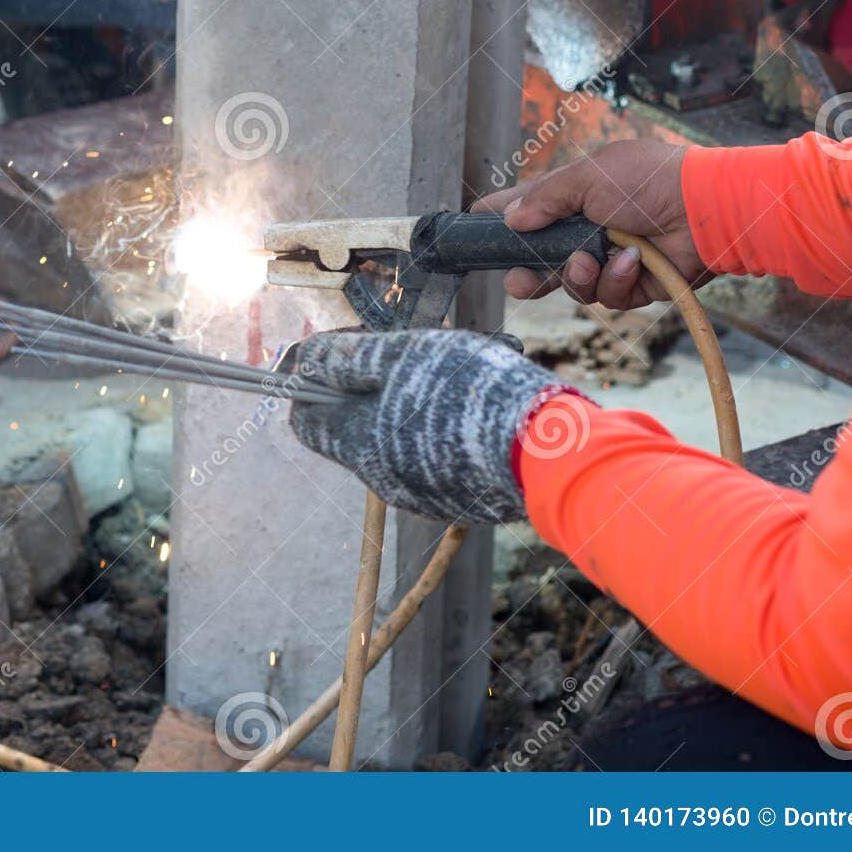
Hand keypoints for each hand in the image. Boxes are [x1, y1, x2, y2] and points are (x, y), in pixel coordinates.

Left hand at [289, 329, 580, 524]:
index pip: (306, 420)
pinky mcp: (456, 500)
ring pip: (393, 443)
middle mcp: (382, 480)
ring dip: (405, 407)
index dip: (313, 381)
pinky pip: (430, 460)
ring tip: (446, 375)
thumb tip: (302, 359)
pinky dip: (436, 430)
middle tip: (404, 353)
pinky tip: (468, 407)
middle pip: (352, 429)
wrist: (549, 451)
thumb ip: (347, 358)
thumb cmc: (472, 392)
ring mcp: (420, 495)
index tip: (338, 352)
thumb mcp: (403, 355)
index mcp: (360, 446)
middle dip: (366, 388)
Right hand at [471, 140, 707, 309]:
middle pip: (541, 260)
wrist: (707, 210)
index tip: (472, 227)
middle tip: (520, 280)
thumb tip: (512, 220)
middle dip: (527, 274)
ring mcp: (609, 258)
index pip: (527, 208)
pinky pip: (608, 296)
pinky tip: (632, 262)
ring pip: (571, 285)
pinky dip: (616, 281)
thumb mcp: (588, 177)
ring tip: (592, 260)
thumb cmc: (650, 180)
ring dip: (578, 275)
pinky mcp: (633, 285)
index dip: (500, 219)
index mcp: (574, 196)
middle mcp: (588, 229)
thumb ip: (544, 200)